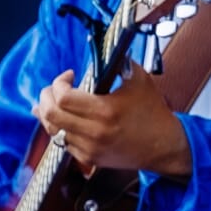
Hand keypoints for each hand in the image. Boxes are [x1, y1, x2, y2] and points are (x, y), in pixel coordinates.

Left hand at [35, 67, 193, 178]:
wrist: (164, 146)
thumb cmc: (153, 112)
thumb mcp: (140, 81)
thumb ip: (120, 63)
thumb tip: (103, 52)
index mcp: (105, 111)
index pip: (63, 97)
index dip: (59, 83)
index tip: (69, 76)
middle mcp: (94, 132)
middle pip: (50, 114)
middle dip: (45, 97)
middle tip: (53, 89)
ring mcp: (90, 148)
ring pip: (52, 130)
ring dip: (48, 114)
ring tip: (50, 103)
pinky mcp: (90, 158)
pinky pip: (62, 143)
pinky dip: (59, 129)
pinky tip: (64, 120)